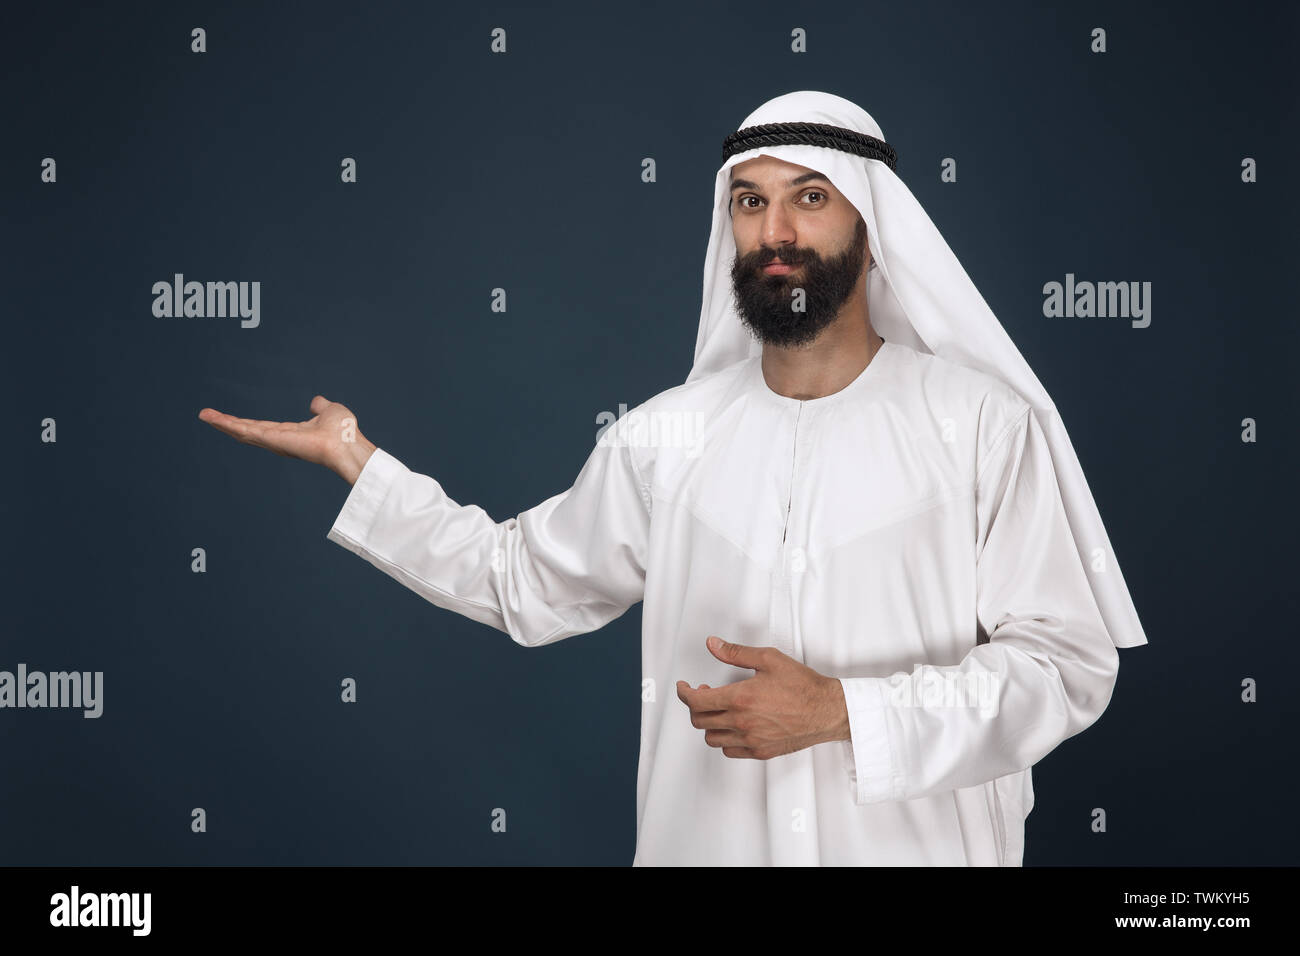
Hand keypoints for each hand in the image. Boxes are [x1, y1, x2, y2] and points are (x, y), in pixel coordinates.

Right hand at [198, 395, 376, 484]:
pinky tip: (215, 419)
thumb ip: (320, 407)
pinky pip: (248, 432)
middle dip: (227, 423)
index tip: (231, 419)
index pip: (264, 427)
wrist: (348, 444)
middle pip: (248, 430)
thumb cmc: (345, 432)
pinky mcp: (274, 441)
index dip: (246, 423)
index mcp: (292, 433)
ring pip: (244, 432)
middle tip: (206, 415)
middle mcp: (280, 440)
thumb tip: (315, 402)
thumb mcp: (330, 411)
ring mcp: (276, 442)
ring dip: (223, 423)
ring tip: (204, 415)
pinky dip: (230, 425)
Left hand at [676, 635, 849, 759]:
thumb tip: (713, 644)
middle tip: (703, 693)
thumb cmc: (802, 685)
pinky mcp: (761, 751)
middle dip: (695, 705)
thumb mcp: (768, 659)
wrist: (826, 710)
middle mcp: (742, 723)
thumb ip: (735, 653)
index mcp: (740, 698)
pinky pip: (730, 751)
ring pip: (712, 738)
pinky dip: (724, 740)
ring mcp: (751, 740)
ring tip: (718, 710)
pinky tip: (732, 726)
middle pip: (700, 720)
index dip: (684, 693)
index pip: (696, 701)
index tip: (684, 686)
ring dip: (709, 723)